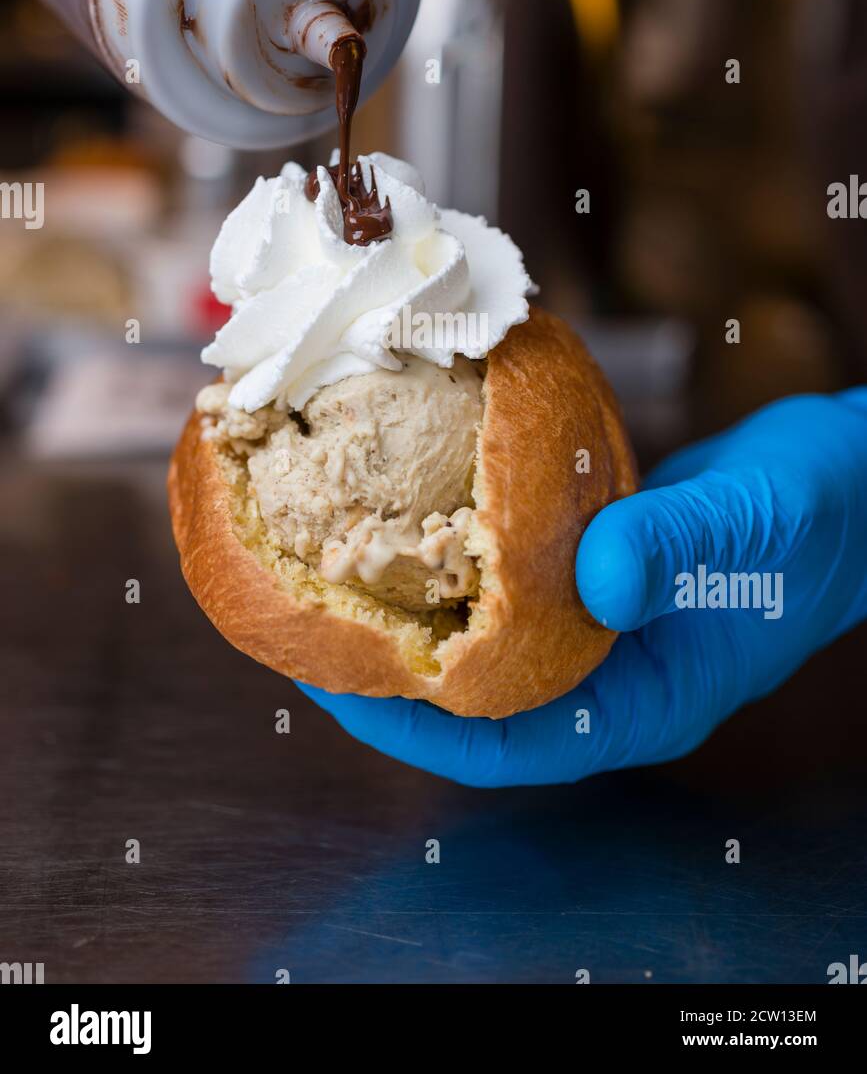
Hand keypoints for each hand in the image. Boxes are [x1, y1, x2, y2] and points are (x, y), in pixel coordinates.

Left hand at [298, 389, 866, 785]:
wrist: (852, 476)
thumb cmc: (821, 514)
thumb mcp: (756, 523)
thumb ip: (676, 546)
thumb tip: (589, 574)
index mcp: (645, 699)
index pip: (507, 742)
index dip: (415, 726)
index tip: (336, 681)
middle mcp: (610, 673)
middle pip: (477, 698)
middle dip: (390, 669)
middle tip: (304, 616)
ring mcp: (601, 625)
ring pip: (487, 640)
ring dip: (416, 612)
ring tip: (337, 568)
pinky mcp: (594, 572)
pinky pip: (512, 581)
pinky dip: (461, 559)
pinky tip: (414, 517)